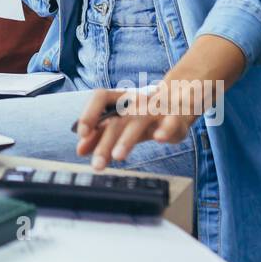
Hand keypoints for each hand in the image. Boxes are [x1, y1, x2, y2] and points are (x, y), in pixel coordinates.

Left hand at [74, 83, 200, 169]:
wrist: (180, 99)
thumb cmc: (145, 113)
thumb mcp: (123, 123)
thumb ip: (101, 136)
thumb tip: (80, 150)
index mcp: (121, 99)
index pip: (100, 97)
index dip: (89, 113)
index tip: (81, 134)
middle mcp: (136, 101)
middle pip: (118, 119)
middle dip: (105, 142)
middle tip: (97, 164)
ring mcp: (156, 108)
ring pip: (140, 119)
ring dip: (127, 138)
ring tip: (118, 156)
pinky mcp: (176, 117)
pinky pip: (171, 121)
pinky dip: (165, 129)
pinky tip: (158, 139)